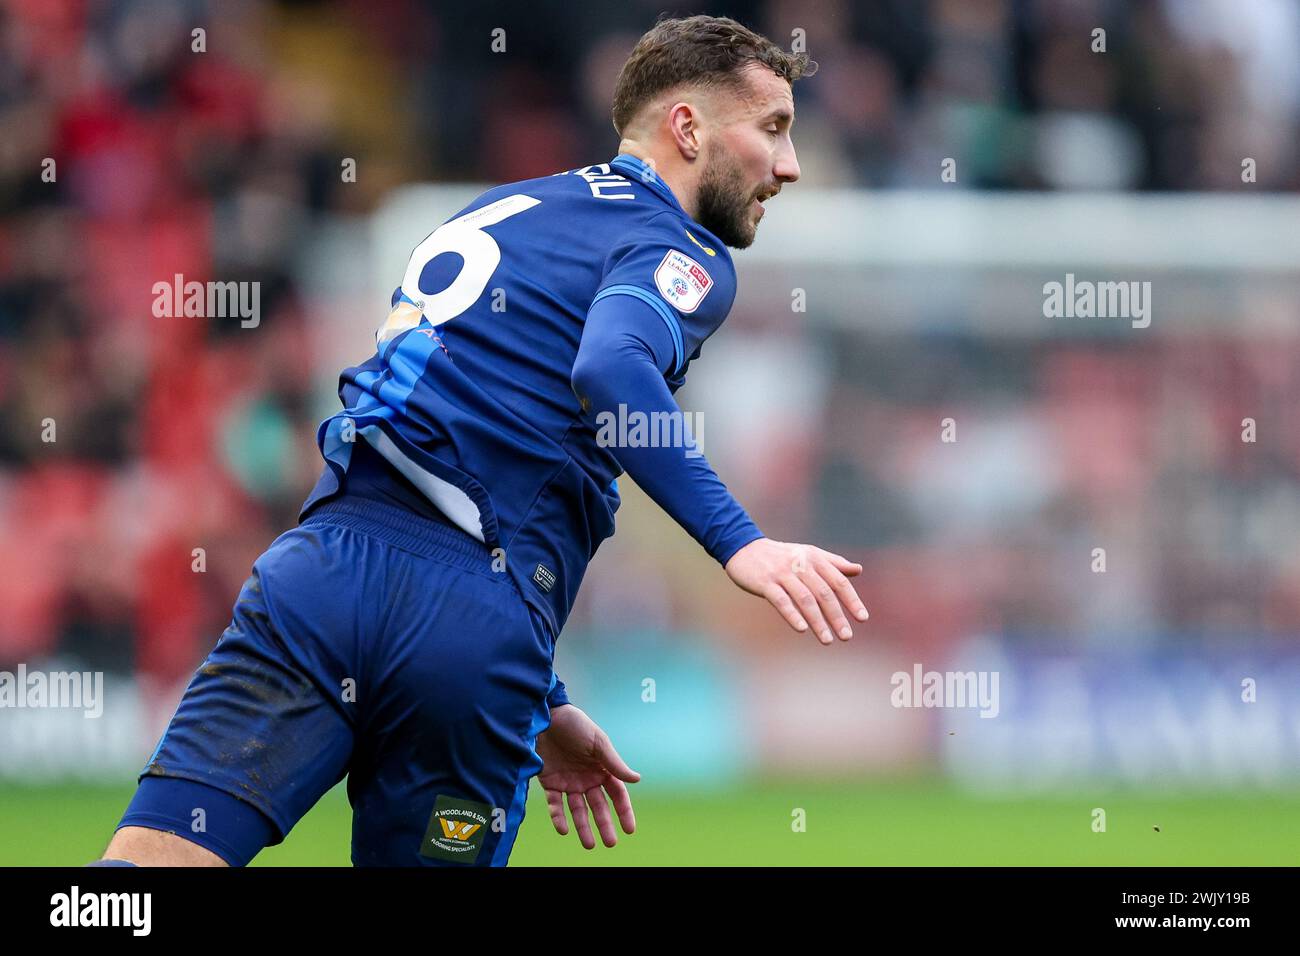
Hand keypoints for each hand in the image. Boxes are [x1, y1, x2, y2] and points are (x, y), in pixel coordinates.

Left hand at [536, 704, 639, 848]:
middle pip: (598, 806)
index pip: (616, 794)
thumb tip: (637, 779)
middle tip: (610, 843)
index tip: (629, 829)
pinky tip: (564, 829)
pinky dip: (558, 817)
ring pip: (577, 810)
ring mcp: (568, 782)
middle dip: (605, 825)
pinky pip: (555, 804)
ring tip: (589, 844)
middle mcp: (587, 778)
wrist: (545, 716)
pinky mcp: (550, 782)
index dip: (624, 811)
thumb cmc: (575, 725)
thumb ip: (614, 763)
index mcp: (602, 768)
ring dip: (583, 827)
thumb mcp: (598, 742)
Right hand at [724, 537, 868, 643]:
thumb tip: (858, 570)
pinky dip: (792, 614)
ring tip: (827, 640)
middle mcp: (801, 564)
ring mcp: (782, 573)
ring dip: (817, 621)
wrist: (743, 547)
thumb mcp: (808, 554)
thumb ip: (833, 563)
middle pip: (824, 593)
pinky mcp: (765, 583)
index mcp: (814, 558)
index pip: (838, 581)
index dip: (852, 600)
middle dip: (837, 616)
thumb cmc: (780, 556)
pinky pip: (781, 600)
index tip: (862, 619)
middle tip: (846, 636)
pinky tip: (801, 629)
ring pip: (804, 599)